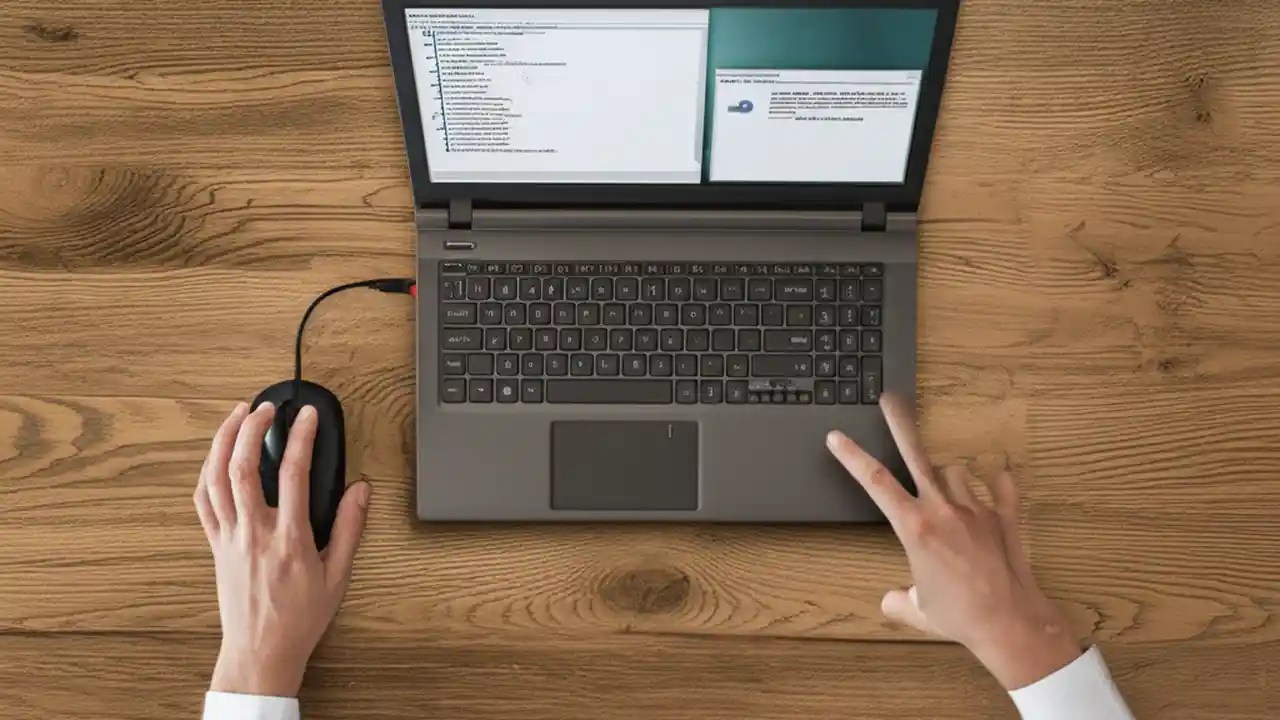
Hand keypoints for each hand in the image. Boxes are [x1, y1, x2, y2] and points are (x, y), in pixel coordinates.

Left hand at [193, 402, 371, 696]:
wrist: (261, 651)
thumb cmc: (299, 618)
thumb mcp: (338, 576)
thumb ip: (350, 528)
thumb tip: (360, 491)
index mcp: (289, 540)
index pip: (294, 474)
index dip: (301, 437)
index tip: (308, 416)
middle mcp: (254, 534)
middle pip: (243, 467)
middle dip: (252, 428)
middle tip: (266, 408)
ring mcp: (229, 537)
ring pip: (215, 478)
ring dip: (223, 441)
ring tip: (236, 416)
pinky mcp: (215, 544)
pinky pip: (202, 500)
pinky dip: (207, 471)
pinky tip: (216, 456)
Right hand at [826, 393, 1080, 689]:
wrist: (1009, 622)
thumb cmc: (960, 616)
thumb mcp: (918, 611)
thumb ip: (899, 600)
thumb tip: (891, 599)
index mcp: (915, 528)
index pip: (876, 482)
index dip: (853, 457)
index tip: (837, 437)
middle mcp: (943, 510)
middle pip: (915, 455)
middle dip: (899, 424)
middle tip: (890, 400)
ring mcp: (976, 510)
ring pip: (955, 473)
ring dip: (946, 475)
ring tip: (943, 489)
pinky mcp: (1005, 518)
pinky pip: (1002, 490)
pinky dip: (998, 485)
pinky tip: (999, 478)